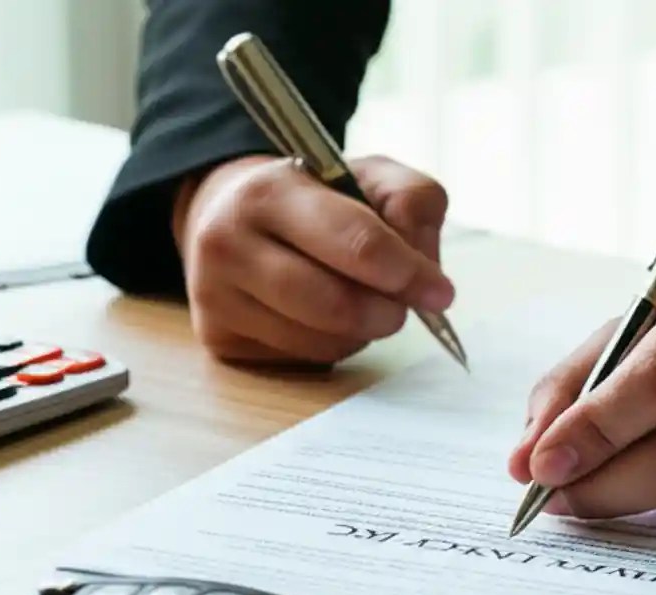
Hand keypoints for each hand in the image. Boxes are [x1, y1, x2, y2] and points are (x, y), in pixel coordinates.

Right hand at [171, 154, 455, 364]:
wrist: (228, 214)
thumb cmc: (313, 197)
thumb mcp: (366, 175)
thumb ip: (411, 200)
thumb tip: (424, 265)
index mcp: (270, 191)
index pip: (354, 242)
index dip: (407, 273)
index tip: (440, 294)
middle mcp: (228, 243)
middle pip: (334, 304)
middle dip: (386, 312)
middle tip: (403, 309)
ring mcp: (216, 296)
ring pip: (319, 340)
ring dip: (360, 333)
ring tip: (363, 304)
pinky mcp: (218, 337)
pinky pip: (299, 358)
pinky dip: (331, 346)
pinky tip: (326, 319)